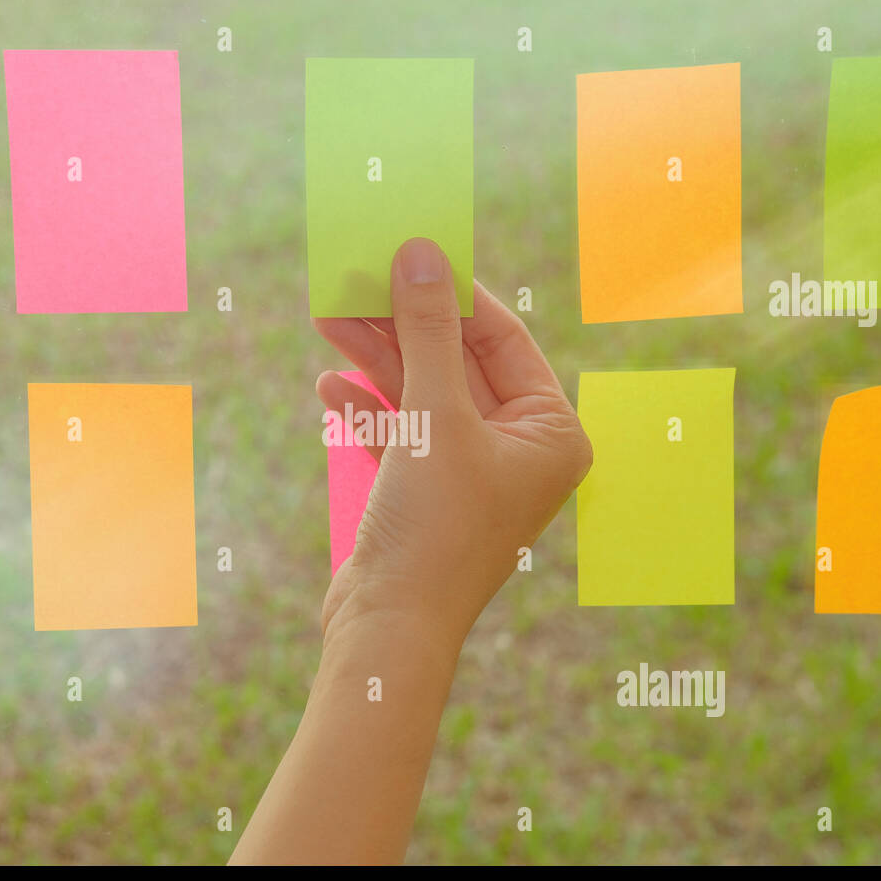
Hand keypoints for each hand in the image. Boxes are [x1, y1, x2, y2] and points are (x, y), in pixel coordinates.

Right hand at [314, 237, 592, 650]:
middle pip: (458, 363)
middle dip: (403, 323)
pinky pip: (403, 434)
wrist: (388, 628)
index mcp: (552, 433)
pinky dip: (370, 410)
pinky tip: (330, 386)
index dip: (453, 293)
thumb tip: (421, 253)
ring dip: (377, 358)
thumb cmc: (432, 527)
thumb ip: (427, 330)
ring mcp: (473, 473)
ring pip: (424, 394)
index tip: (408, 252)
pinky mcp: (429, 493)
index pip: (503, 338)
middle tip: (354, 281)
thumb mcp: (433, 416)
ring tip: (328, 316)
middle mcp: (520, 450)